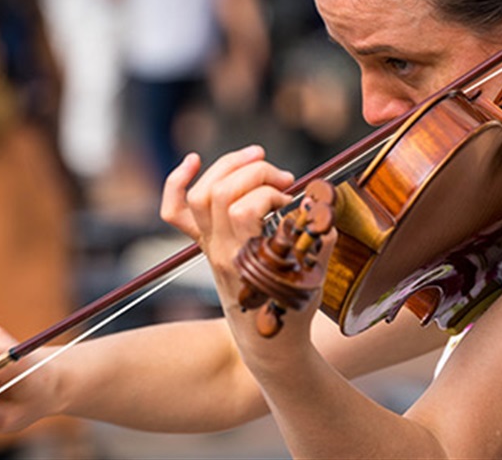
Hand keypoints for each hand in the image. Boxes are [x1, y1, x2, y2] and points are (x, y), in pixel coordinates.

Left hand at [161, 147, 319, 338]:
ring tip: (257, 159)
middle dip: (256, 171)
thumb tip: (325, 219)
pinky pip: (175, 211)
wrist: (265, 342)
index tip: (292, 201)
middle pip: (221, 192)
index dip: (270, 193)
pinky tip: (193, 161)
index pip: (245, 209)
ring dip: (228, 166)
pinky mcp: (204, 243)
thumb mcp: (312, 282)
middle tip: (284, 179)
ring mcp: (208, 246)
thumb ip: (319, 248)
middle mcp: (221, 250)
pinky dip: (177, 181)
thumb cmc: (291, 313)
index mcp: (247, 260)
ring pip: (200, 193)